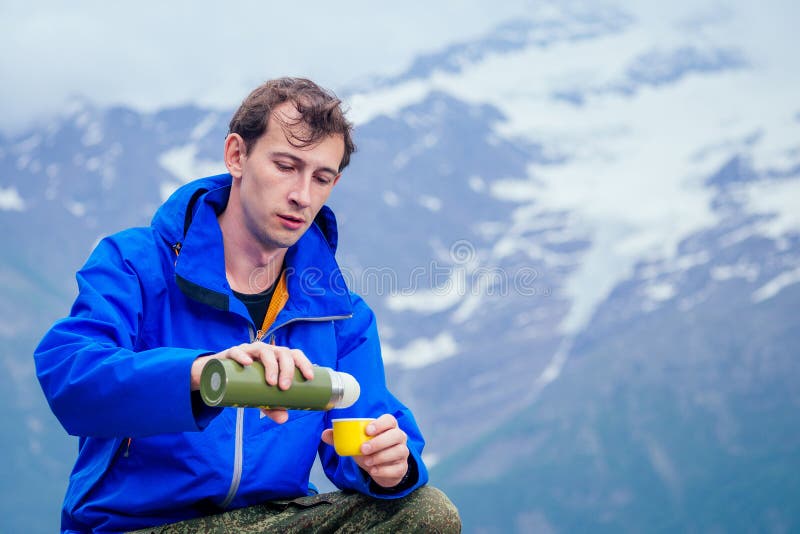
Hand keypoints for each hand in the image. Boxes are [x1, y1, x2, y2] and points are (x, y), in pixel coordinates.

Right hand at [190, 341, 313, 423]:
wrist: (219, 376)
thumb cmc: (247, 382)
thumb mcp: (260, 396)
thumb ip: (272, 407)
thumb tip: (284, 419)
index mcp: (277, 357)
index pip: (294, 354)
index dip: (304, 363)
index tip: (309, 378)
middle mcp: (266, 351)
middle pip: (281, 352)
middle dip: (287, 368)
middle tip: (285, 387)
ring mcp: (249, 350)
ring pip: (263, 350)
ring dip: (270, 365)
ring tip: (271, 382)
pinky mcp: (231, 353)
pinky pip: (237, 351)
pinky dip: (242, 356)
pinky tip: (247, 363)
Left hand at [321, 414, 409, 487]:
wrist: (380, 469)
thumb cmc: (369, 450)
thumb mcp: (356, 443)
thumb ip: (341, 438)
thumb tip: (324, 434)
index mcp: (388, 427)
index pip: (389, 420)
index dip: (380, 424)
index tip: (367, 430)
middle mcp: (399, 437)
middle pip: (396, 435)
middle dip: (379, 442)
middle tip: (363, 449)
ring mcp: (403, 453)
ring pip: (399, 452)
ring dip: (381, 457)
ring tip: (366, 462)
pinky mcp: (402, 468)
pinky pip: (397, 468)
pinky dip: (384, 470)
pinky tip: (373, 471)